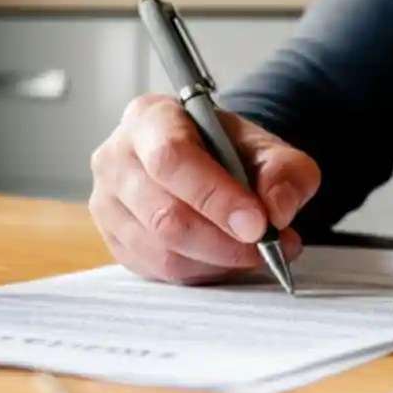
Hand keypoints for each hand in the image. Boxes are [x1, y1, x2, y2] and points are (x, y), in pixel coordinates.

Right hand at [89, 95, 319, 283]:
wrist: (203, 160)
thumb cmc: (226, 149)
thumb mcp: (266, 147)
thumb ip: (283, 171)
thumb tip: (278, 210)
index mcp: (150, 118)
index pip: (172, 159)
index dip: (216, 197)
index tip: (257, 224)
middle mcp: (117, 158)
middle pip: (165, 215)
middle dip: (224, 242)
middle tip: (266, 247)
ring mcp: (108, 203)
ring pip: (162, 251)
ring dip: (217, 262)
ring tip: (253, 253)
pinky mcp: (115, 240)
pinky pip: (159, 272)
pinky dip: (201, 273)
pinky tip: (225, 259)